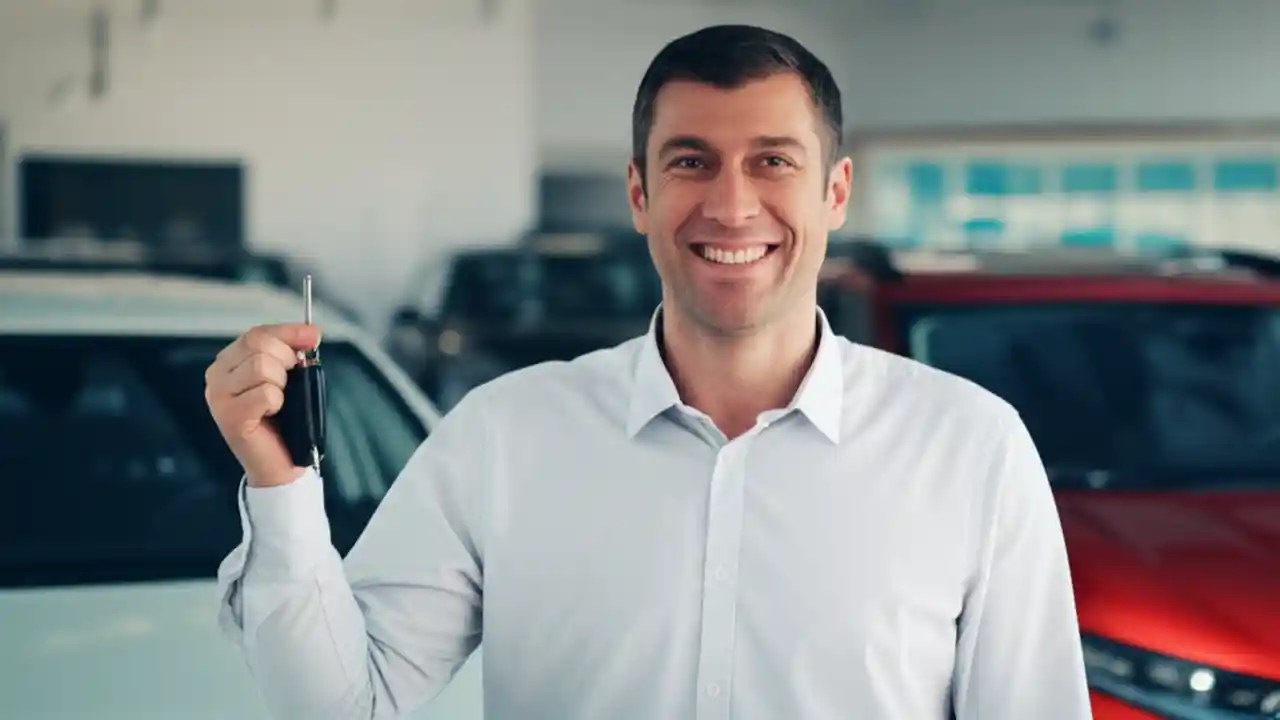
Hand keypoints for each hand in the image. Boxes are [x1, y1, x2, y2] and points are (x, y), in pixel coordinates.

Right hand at [204, 323, 321, 487]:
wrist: (280, 463)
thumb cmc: (285, 419)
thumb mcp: (289, 377)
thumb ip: (293, 351)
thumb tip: (312, 333)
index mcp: (229, 361)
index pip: (257, 333)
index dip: (288, 333)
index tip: (313, 337)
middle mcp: (217, 376)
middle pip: (259, 345)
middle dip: (286, 360)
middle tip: (288, 384)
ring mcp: (219, 397)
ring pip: (262, 367)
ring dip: (281, 385)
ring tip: (277, 403)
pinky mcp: (229, 417)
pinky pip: (266, 394)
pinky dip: (278, 403)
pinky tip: (272, 415)